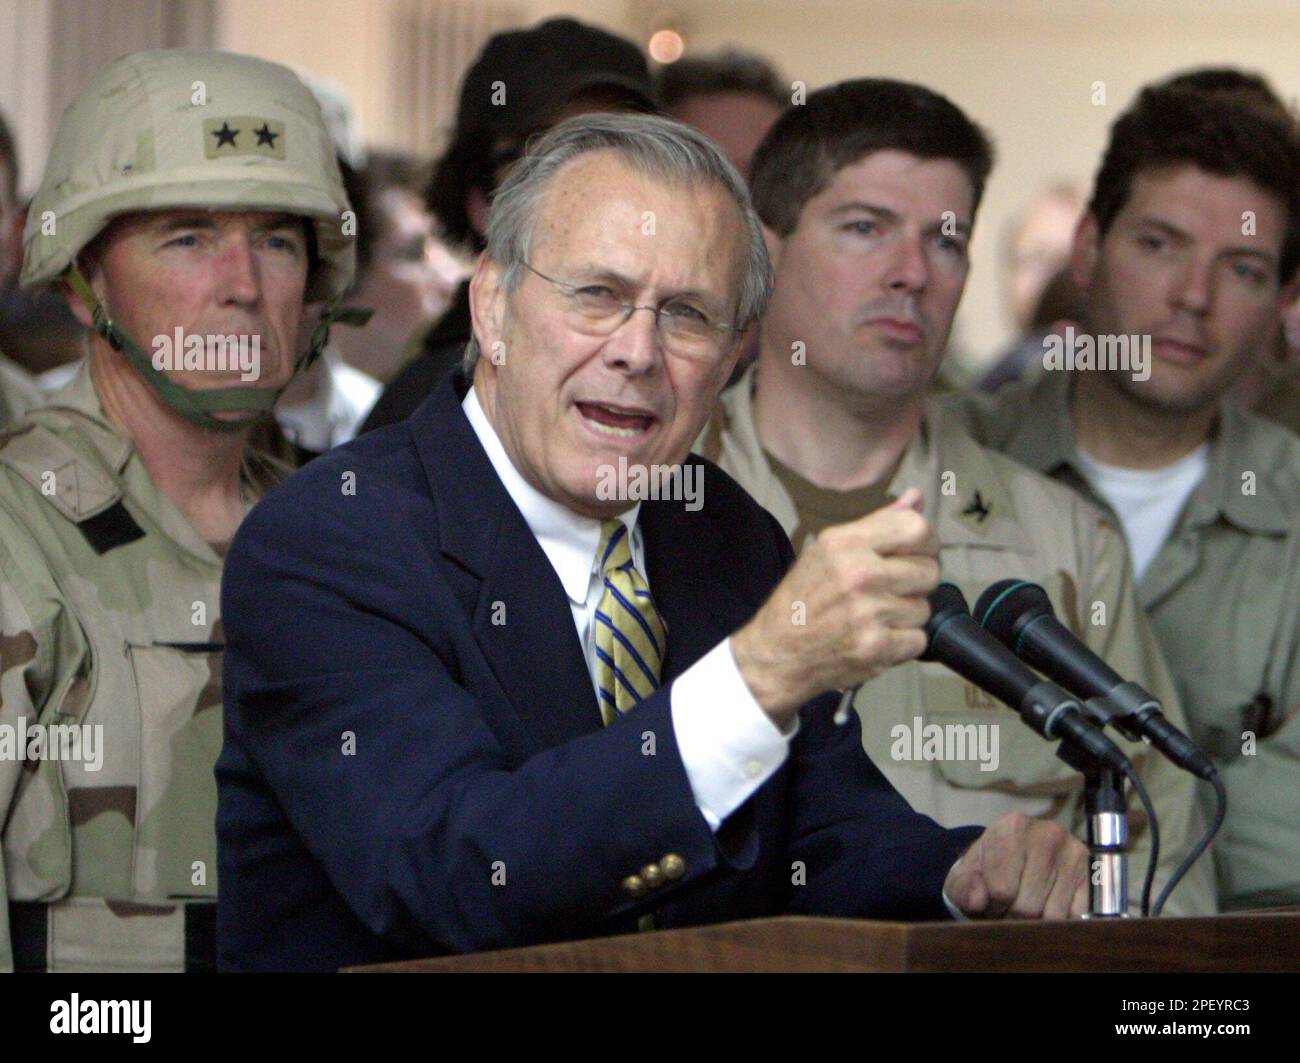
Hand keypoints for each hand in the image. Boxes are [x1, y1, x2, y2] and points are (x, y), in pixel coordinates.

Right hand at [731, 487, 937, 727]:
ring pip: (924, 608)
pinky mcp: (876, 647)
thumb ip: (877, 524)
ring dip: (906, 615)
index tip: (916, 555)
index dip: (925, 543)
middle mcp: (859, 574)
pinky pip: (918, 639)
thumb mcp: (829, 550)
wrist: (777, 653)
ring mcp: (870, 613)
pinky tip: (875, 637)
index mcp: (845, 542)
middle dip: (916, 582)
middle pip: (929, 571)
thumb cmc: (803, 599)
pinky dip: (902, 643)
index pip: (917, 530)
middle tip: (889, 590)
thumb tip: (916, 497)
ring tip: (875, 616)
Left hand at [944, 812, 1089, 919]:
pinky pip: (1077, 915)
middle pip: (1028, 905)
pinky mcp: (1092, 872)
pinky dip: (1060, 919)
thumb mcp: (963, 877)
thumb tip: (978, 900)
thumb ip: (964, 888)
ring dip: (1037, 921)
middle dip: (1013, 915)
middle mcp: (1047, 833)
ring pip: (1054, 915)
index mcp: (1011, 827)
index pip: (1002, 890)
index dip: (992, 904)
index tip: (990, 898)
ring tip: (1025, 904)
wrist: (1010, 860)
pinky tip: (1047, 904)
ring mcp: (1074, 852)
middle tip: (1007, 906)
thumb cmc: (984, 870)